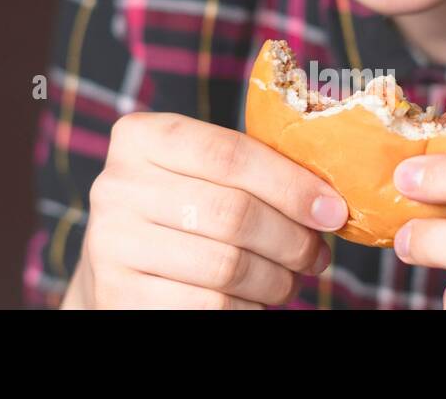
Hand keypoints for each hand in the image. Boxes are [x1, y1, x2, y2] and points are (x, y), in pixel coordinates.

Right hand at [62, 113, 348, 308]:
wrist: (118, 268)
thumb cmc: (180, 212)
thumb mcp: (202, 174)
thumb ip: (253, 171)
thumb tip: (329, 203)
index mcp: (140, 137)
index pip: (229, 153)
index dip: (291, 185)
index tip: (333, 211)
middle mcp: (116, 186)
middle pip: (233, 213)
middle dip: (292, 240)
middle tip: (317, 255)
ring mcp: (112, 243)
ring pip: (226, 266)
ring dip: (276, 279)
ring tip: (290, 279)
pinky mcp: (120, 295)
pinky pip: (210, 305)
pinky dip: (248, 307)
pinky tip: (257, 300)